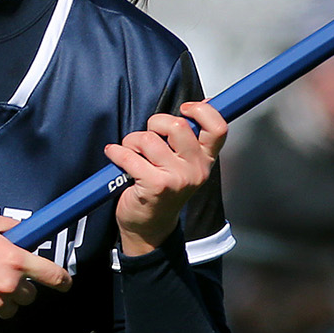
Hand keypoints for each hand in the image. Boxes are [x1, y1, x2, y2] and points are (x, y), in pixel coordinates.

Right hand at [0, 211, 71, 322]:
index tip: (66, 283)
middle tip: (0, 272)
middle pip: (30, 294)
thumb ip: (10, 226)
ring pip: (11, 307)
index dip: (62, 280)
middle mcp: (9, 285)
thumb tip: (24, 231)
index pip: (51, 274)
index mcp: (14, 260)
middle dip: (21, 285)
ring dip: (4, 298)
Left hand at [105, 101, 227, 256]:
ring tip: (132, 153)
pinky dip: (116, 152)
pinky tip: (115, 156)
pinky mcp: (155, 186)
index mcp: (205, 160)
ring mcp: (177, 179)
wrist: (149, 228)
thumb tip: (201, 104)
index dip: (202, 111)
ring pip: (148, 139)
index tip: (185, 109)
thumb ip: (190, 138)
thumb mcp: (184, 165)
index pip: (217, 128)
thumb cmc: (163, 191)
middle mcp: (196, 170)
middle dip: (154, 124)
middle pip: (177, 125)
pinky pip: (129, 156)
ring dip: (132, 142)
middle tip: (148, 138)